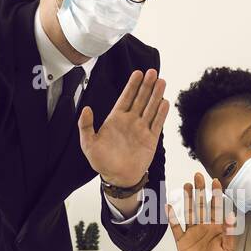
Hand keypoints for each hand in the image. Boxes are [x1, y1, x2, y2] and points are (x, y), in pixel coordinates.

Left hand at [79, 69, 168, 187]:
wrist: (117, 178)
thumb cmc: (102, 162)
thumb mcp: (88, 143)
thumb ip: (86, 126)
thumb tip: (86, 109)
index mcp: (116, 119)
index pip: (126, 98)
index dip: (132, 85)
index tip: (138, 73)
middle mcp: (130, 121)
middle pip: (141, 99)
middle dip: (146, 85)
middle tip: (152, 72)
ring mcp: (141, 129)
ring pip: (151, 108)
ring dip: (156, 95)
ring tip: (161, 82)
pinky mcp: (150, 139)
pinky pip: (157, 123)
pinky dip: (161, 113)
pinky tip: (164, 102)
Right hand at [166, 173, 236, 250]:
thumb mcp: (229, 249)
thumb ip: (230, 232)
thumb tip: (232, 215)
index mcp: (216, 228)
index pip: (216, 207)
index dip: (216, 194)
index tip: (216, 182)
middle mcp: (204, 227)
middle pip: (201, 205)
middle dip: (200, 191)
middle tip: (198, 176)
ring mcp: (192, 232)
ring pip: (189, 212)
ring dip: (187, 199)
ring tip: (187, 185)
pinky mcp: (182, 241)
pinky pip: (176, 227)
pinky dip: (172, 217)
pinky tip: (169, 207)